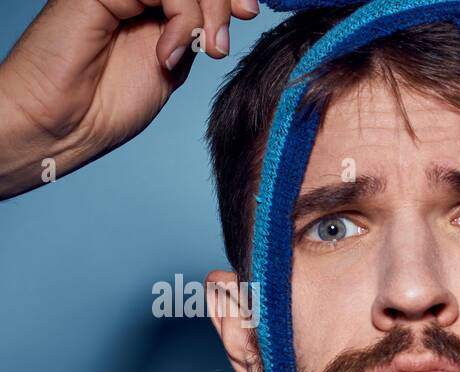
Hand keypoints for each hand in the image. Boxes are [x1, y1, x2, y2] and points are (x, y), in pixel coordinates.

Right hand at [0, 0, 260, 198]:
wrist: (63, 125)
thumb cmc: (108, 105)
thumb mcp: (173, 65)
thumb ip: (195, 32)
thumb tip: (238, 9)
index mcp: (148, 3)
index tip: (250, 13)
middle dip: (222, 2)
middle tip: (221, 44)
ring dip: (208, 12)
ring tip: (208, 51)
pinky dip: (181, 19)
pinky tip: (169, 54)